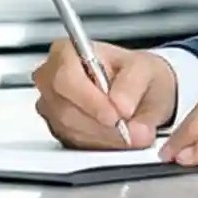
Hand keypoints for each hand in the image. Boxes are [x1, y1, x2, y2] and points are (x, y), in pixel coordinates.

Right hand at [32, 39, 177, 149]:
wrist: (142, 92)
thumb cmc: (137, 74)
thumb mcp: (145, 69)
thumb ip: (132, 84)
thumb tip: (120, 105)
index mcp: (67, 52)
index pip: (67, 78)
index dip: (91, 101)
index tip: (115, 115)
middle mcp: (52, 79)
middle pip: (65, 109)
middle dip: (101, 125)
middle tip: (130, 131)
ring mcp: (52, 107)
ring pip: (70, 130)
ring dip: (103, 137)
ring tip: (130, 134)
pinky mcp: (58, 130)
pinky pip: (74, 143)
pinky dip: (99, 144)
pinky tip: (117, 138)